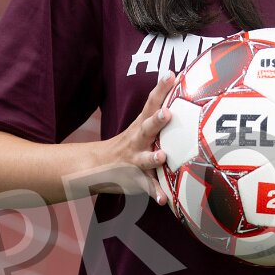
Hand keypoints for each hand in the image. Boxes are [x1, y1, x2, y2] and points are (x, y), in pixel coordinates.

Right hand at [89, 72, 174, 204]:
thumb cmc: (130, 143)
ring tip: (162, 157)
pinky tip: (163, 200)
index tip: (171, 74)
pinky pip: (146, 186)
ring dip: (153, 157)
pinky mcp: (136, 178)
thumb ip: (159, 112)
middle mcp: (138, 140)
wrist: (97, 166)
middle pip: (147, 128)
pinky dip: (154, 193)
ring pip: (145, 158)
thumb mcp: (142, 126)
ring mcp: (135, 159)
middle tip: (168, 113)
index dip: (161, 89)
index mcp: (141, 125)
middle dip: (157, 121)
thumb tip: (178, 85)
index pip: (151, 103)